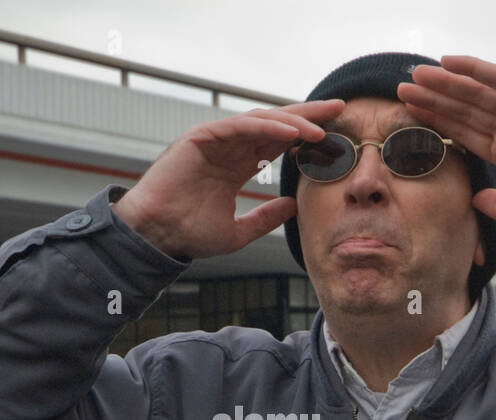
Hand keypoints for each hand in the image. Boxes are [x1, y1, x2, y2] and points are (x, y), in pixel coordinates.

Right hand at [112, 100, 344, 260]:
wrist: (156, 235)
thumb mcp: (237, 232)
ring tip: (321, 126)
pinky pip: (240, 125)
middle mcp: (228, 148)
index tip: (334, 136)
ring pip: (262, 121)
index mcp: (235, 166)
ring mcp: (215, 140)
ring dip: (293, 120)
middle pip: (275, 124)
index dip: (305, 137)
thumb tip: (293, 206)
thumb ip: (264, 219)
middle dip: (308, 115)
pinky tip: (291, 132)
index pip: (277, 144)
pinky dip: (267, 126)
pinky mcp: (202, 137)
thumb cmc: (188, 234)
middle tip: (339, 108)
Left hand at [396, 56, 495, 240]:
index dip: (439, 123)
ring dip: (445, 84)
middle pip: (465, 111)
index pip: (467, 134)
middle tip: (404, 90)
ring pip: (477, 94)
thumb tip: (476, 199)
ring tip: (416, 76)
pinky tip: (448, 62)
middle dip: (434, 100)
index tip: (412, 115)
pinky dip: (476, 69)